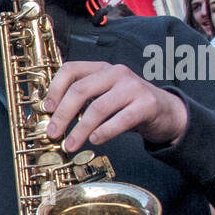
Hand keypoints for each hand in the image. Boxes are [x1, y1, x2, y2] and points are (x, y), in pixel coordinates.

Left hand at [43, 60, 187, 150]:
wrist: (167, 112)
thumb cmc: (128, 107)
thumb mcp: (104, 97)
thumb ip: (82, 103)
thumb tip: (53, 121)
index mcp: (101, 69)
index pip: (71, 69)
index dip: (55, 88)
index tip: (47, 109)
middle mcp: (116, 73)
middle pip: (80, 90)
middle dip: (63, 114)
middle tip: (53, 133)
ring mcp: (133, 87)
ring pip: (98, 107)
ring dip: (80, 130)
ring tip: (70, 145)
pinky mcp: (147, 104)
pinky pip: (121, 119)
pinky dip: (105, 132)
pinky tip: (95, 141)